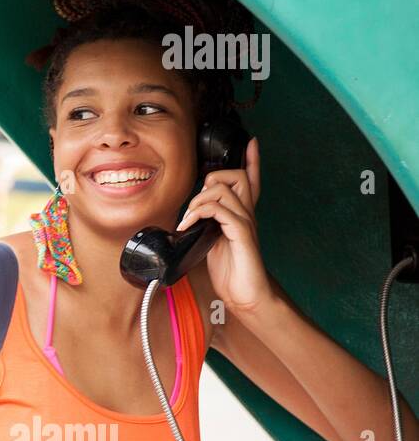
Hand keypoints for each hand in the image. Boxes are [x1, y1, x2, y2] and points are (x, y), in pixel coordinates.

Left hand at [175, 135, 273, 314]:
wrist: (246, 297)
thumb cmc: (231, 272)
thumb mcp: (212, 242)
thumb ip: (206, 226)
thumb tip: (188, 218)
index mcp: (240, 215)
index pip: (250, 181)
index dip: (252, 161)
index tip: (252, 143)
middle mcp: (246, 215)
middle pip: (236, 176)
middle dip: (211, 181)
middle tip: (194, 205)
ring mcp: (246, 224)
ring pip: (226, 189)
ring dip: (199, 199)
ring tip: (188, 219)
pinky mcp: (243, 235)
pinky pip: (222, 211)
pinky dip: (200, 213)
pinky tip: (189, 226)